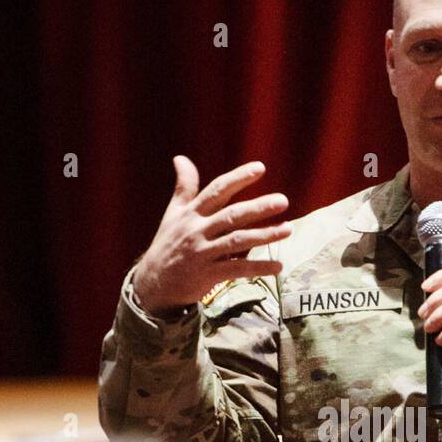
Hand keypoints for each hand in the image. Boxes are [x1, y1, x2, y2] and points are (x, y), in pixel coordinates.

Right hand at [133, 156, 289, 315]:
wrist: (154, 284)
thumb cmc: (168, 245)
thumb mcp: (173, 214)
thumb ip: (183, 187)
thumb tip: (181, 158)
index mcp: (191, 214)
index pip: (217, 190)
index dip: (238, 178)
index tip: (260, 168)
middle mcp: (197, 230)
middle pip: (232, 215)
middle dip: (258, 207)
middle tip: (283, 201)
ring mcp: (203, 253)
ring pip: (237, 241)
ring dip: (264, 235)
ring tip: (288, 229)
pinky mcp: (208, 275)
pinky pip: (237, 269)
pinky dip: (258, 268)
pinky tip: (278, 266)